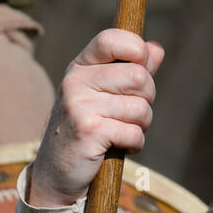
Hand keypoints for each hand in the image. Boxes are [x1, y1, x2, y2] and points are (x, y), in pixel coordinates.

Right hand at [28, 29, 163, 207]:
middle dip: (147, 98)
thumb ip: (131, 69)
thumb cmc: (88, 128)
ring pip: (141, 107)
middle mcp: (76, 81)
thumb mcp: (104, 93)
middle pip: (139, 76)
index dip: (136, 50)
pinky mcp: (88, 131)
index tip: (141, 67)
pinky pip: (134, 132)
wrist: (56, 173)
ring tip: (122, 131)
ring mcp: (80, 105)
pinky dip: (135, 144)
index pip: (111, 39)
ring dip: (141, 125)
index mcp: (80, 67)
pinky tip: (118, 146)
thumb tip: (156, 48)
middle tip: (131, 114)